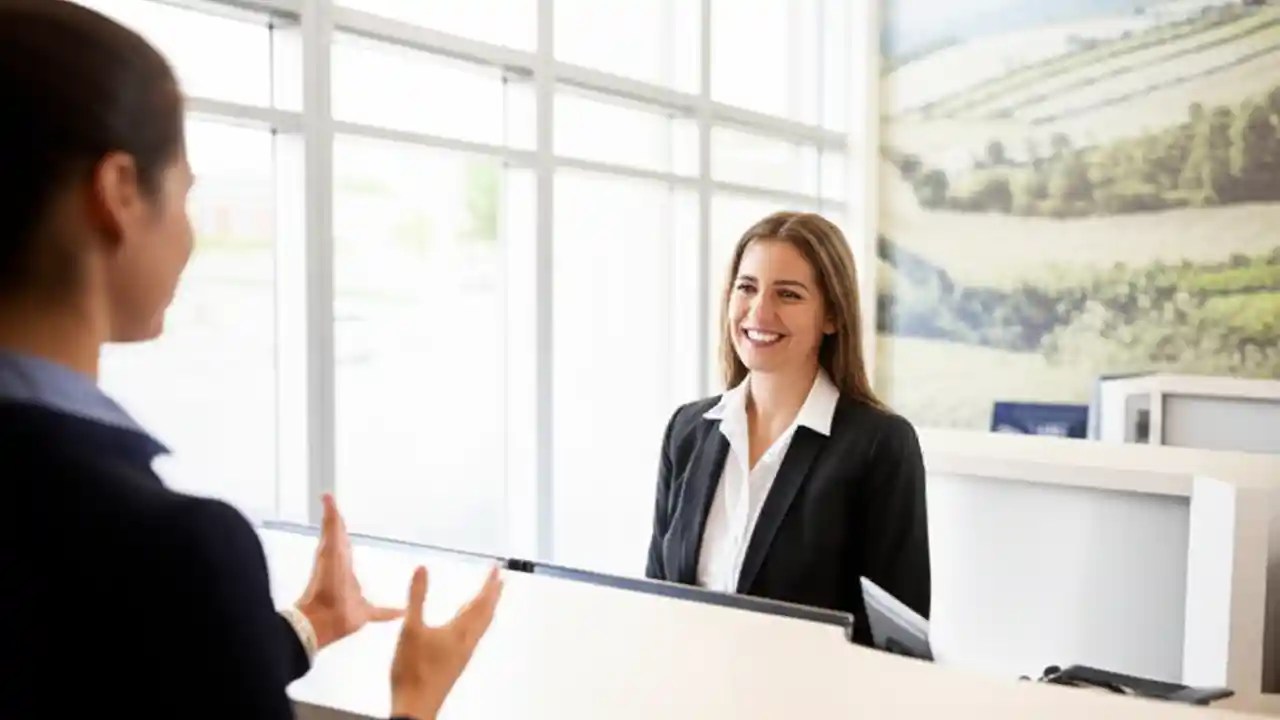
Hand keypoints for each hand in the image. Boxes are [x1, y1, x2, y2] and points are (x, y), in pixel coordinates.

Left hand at [295, 494, 403, 648]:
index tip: (338, 513)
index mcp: (338, 558)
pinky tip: (402, 612)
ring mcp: (354, 594)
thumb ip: (331, 523)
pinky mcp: (363, 612)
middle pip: (346, 556)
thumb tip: (325, 496)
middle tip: (354, 538)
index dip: (337, 524)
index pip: (338, 536)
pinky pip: (380, 612)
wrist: (321, 619)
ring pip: (359, 584)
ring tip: (373, 573)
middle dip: (348, 547)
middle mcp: (345, 574)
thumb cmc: (327, 583)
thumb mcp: (330, 548)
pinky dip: (391, 611)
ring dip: (361, 579)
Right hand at [390, 565, 502, 719]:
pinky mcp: (456, 663)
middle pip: (486, 614)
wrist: (415, 706)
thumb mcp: (410, 628)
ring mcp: (463, 654)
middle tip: (499, 580)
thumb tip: (422, 569)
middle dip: (493, 595)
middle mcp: (467, 642)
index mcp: (460, 631)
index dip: (489, 584)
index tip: (496, 569)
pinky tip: (465, 626)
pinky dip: (476, 623)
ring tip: (487, 598)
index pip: (480, 602)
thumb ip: (416, 597)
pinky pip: (473, 636)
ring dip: (486, 609)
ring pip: (481, 627)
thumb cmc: (413, 670)